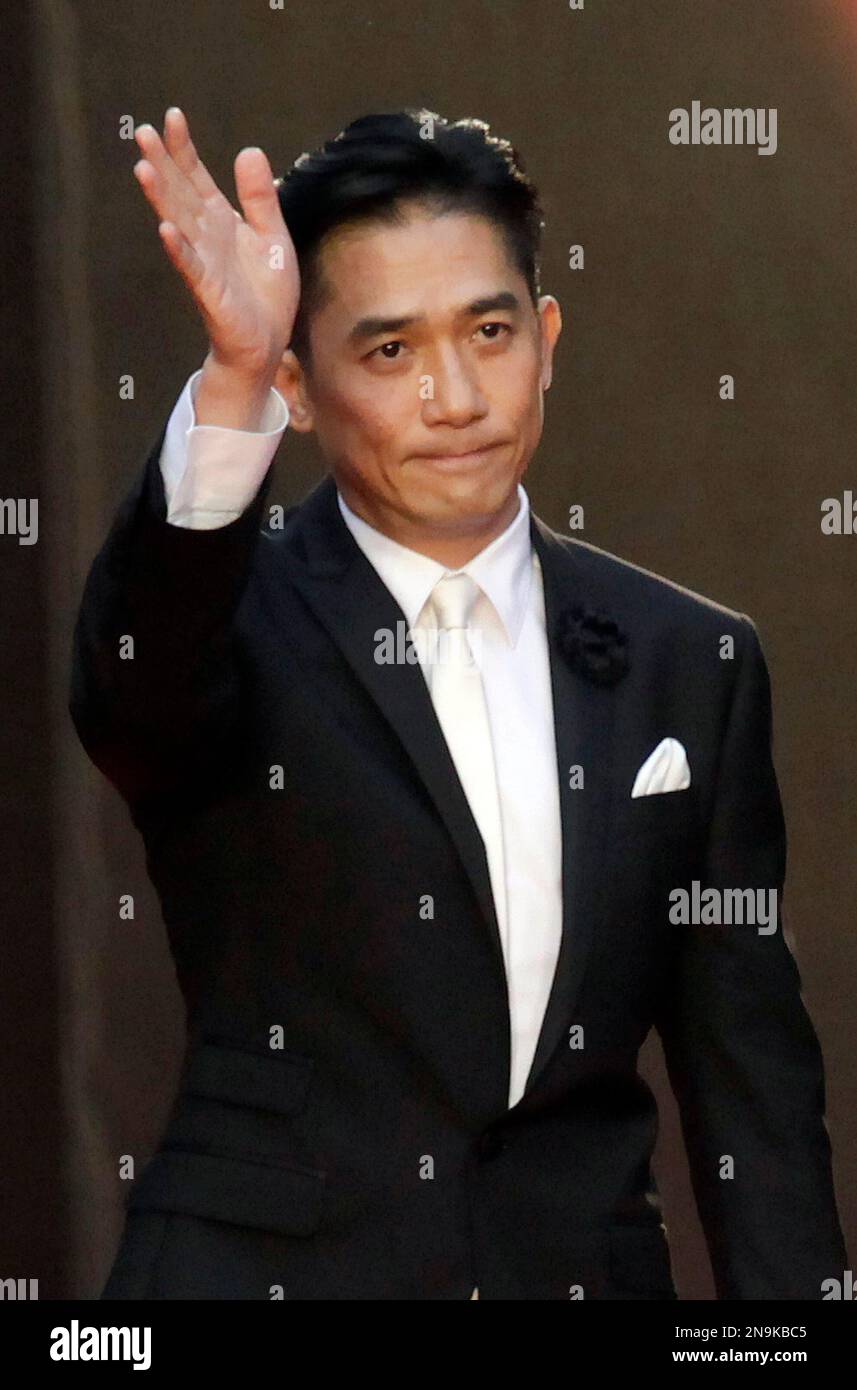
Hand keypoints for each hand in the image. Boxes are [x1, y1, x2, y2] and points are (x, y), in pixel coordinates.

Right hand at [133, 107, 299, 384]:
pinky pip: (192, 267)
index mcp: (221, 221)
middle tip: (144, 132)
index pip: (197, 178)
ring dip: (161, 199)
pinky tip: (165, 229)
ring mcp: (205, 263)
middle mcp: (207, 237)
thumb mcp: (272, 236)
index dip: (185, 149)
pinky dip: (179, 249)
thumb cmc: (266, 293)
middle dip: (163, 164)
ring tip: (144, 170)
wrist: (266, 342)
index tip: (172, 116)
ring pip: (179, 224)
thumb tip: (250, 150)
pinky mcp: (210, 291)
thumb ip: (260, 198)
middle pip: (180, 194)